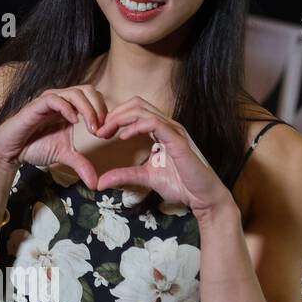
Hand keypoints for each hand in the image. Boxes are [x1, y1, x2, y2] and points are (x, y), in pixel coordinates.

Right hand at [0, 86, 108, 189]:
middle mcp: (61, 100)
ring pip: (75, 92)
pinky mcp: (36, 105)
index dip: (104, 113)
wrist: (11, 151)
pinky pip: (54, 99)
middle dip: (100, 108)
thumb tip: (96, 184)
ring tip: (91, 128)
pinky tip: (73, 122)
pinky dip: (67, 108)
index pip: (94, 98)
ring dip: (88, 109)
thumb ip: (81, 165)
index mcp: (70, 108)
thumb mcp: (64, 156)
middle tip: (101, 129)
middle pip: (88, 90)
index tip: (106, 134)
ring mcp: (49, 101)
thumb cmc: (35, 147)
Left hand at [94, 96, 232, 219]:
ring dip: (119, 118)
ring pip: (142, 109)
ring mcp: (174, 131)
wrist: (203, 197)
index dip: (114, 117)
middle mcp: (168, 126)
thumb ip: (124, 175)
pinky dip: (135, 126)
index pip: (135, 110)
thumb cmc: (180, 185)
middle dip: (113, 114)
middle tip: (98, 130)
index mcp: (161, 131)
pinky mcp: (179, 140)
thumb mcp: (145, 178)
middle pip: (136, 104)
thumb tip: (99, 182)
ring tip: (106, 132)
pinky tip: (123, 137)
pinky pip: (154, 123)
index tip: (99, 132)